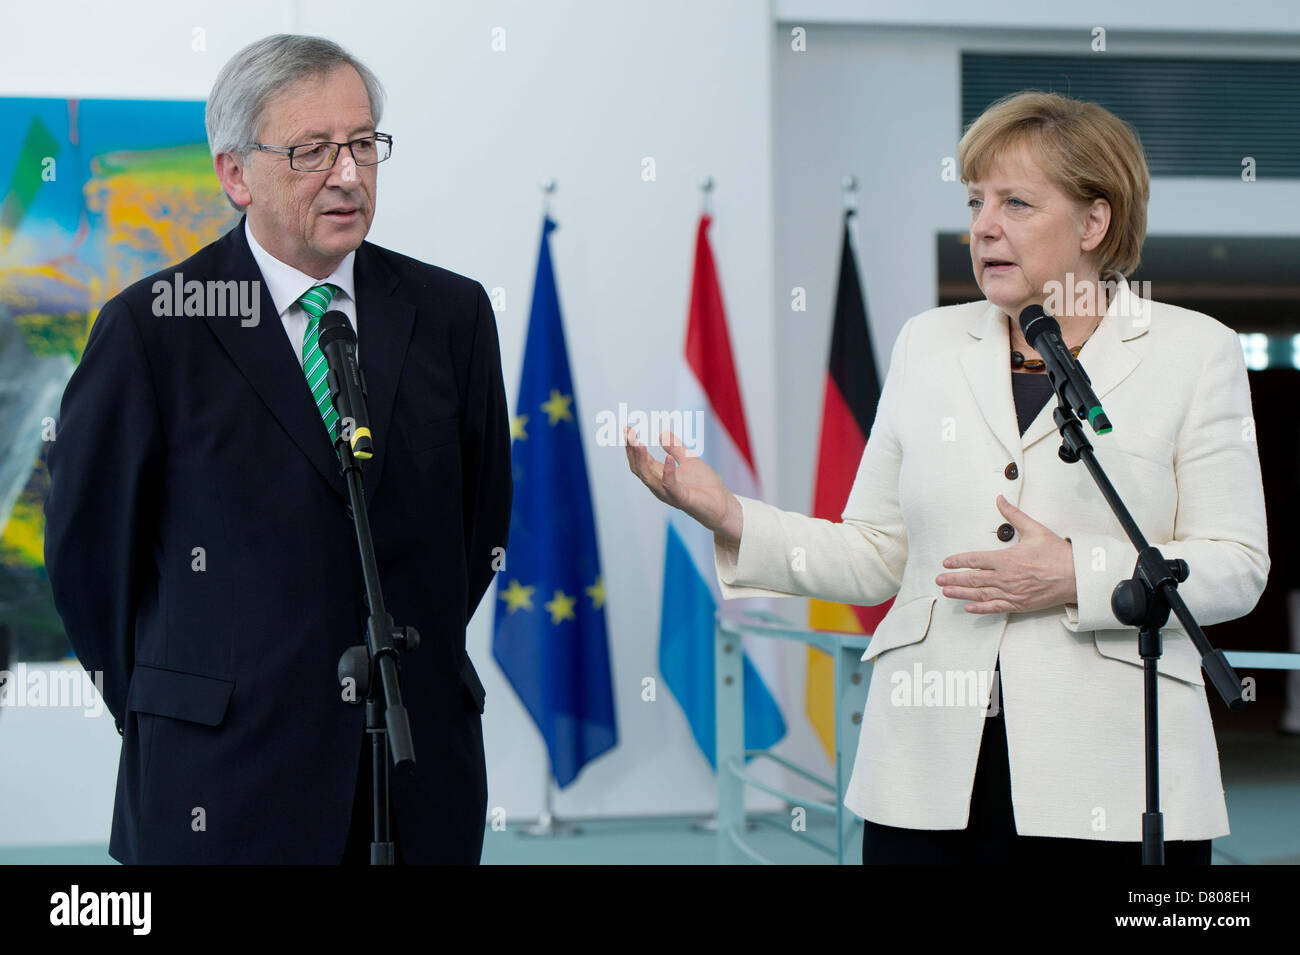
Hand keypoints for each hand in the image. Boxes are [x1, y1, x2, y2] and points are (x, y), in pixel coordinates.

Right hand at [624, 428, 742, 544]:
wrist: (722, 503)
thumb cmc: (704, 485)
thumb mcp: (689, 460)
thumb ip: (675, 448)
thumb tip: (662, 433)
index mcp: (660, 476)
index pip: (641, 461)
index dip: (632, 446)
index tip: (626, 429)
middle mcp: (660, 486)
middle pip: (639, 469)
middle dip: (632, 451)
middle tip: (628, 434)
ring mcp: (669, 494)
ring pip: (649, 478)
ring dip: (642, 460)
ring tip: (638, 443)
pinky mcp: (682, 499)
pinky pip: (671, 486)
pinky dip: (668, 472)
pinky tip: (668, 458)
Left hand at [935, 494, 1076, 613]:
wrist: (1078, 576)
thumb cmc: (1058, 554)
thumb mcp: (1035, 529)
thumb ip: (1014, 515)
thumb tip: (1000, 499)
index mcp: (1007, 559)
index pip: (976, 560)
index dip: (959, 561)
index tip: (947, 561)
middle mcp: (1006, 577)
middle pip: (973, 579)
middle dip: (953, 578)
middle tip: (938, 579)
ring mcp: (1012, 593)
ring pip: (980, 594)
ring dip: (961, 593)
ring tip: (947, 592)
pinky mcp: (1020, 604)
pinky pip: (995, 608)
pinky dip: (980, 609)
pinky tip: (968, 608)